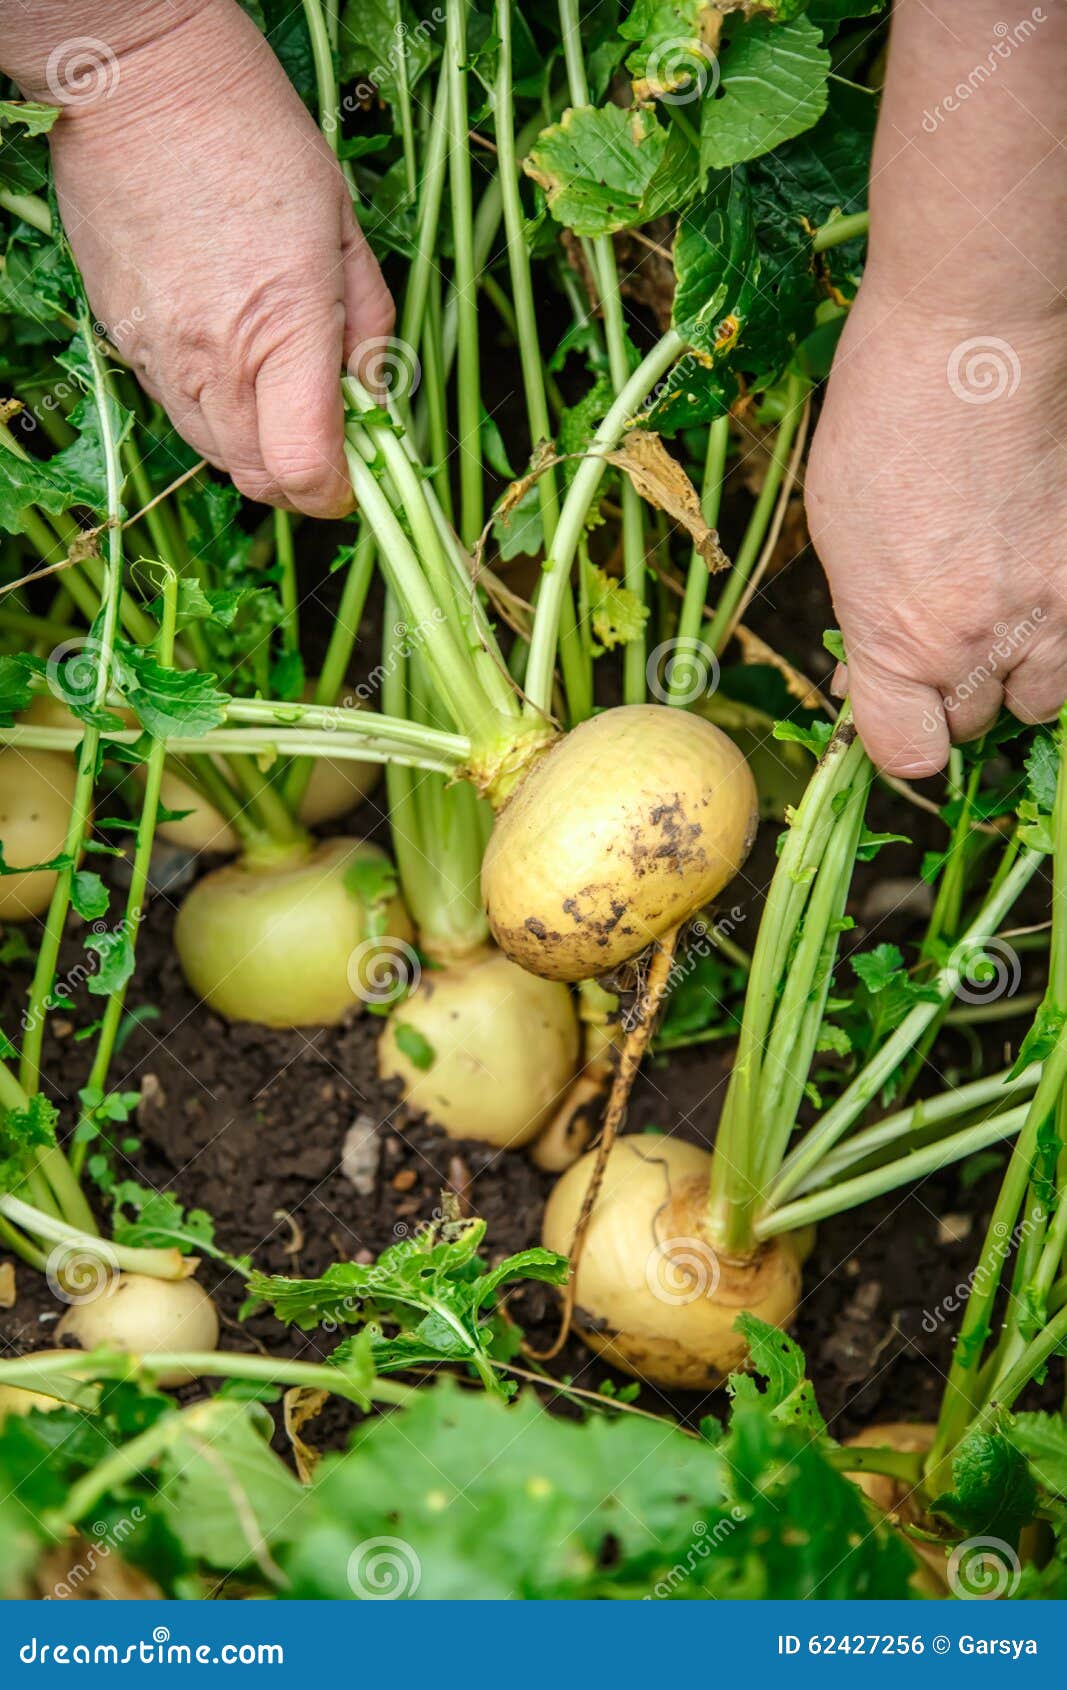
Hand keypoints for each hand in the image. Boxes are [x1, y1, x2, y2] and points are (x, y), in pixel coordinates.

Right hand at [39, 3, 393, 516]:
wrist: (142, 85)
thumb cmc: (255, 140)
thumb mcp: (345, 230)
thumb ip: (368, 330)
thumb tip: (377, 401)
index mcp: (283, 334)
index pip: (305, 471)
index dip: (338, 491)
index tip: (359, 476)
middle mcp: (213, 363)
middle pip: (259, 479)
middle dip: (302, 476)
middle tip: (330, 433)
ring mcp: (160, 358)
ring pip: (215, 453)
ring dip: (258, 447)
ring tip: (282, 387)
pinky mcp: (124, 343)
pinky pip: (177, 410)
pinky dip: (215, 411)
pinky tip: (233, 357)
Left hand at [805, 284, 1066, 778]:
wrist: (973, 341)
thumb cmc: (884, 421)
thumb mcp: (838, 536)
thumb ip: (862, 623)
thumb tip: (867, 676)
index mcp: (901, 642)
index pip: (908, 753)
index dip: (901, 738)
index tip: (898, 714)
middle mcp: (982, 644)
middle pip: (973, 724)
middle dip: (952, 691)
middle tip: (939, 629)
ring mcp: (1054, 610)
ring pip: (1043, 697)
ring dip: (1018, 672)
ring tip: (995, 609)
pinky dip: (1060, 630)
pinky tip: (1033, 580)